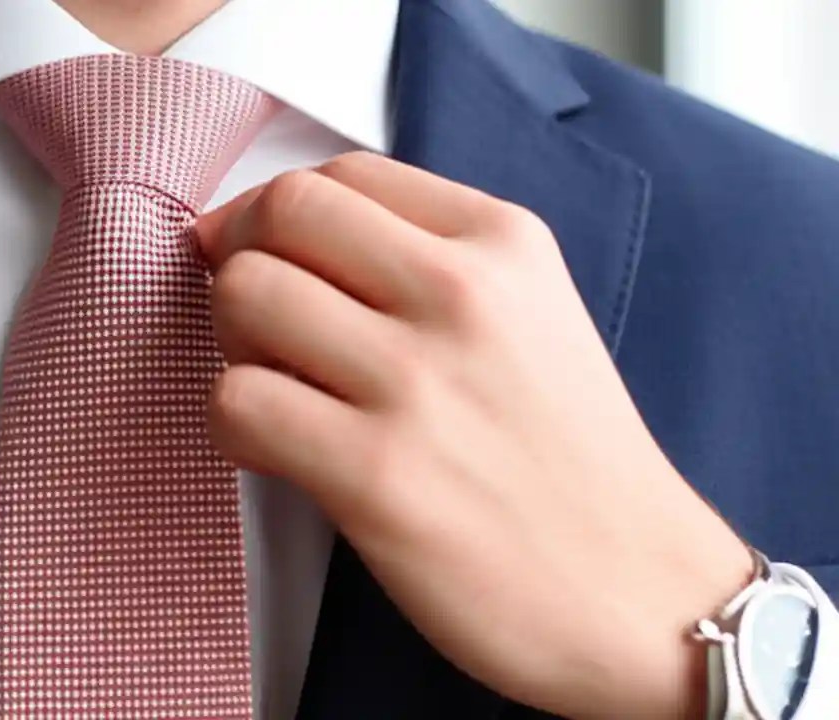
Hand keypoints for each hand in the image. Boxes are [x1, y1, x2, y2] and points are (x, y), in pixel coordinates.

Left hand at [194, 152, 754, 718]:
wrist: (640, 595)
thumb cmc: (571, 462)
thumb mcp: (533, 317)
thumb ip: (428, 262)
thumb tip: (285, 239)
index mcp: (502, 242)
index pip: (342, 174)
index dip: (272, 211)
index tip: (258, 252)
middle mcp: (461, 294)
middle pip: (282, 212)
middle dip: (242, 260)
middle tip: (258, 326)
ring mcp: (417, 382)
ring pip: (246, 294)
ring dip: (231, 343)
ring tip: (273, 388)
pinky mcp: (376, 474)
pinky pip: (238, 401)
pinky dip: (231, 423)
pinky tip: (271, 450)